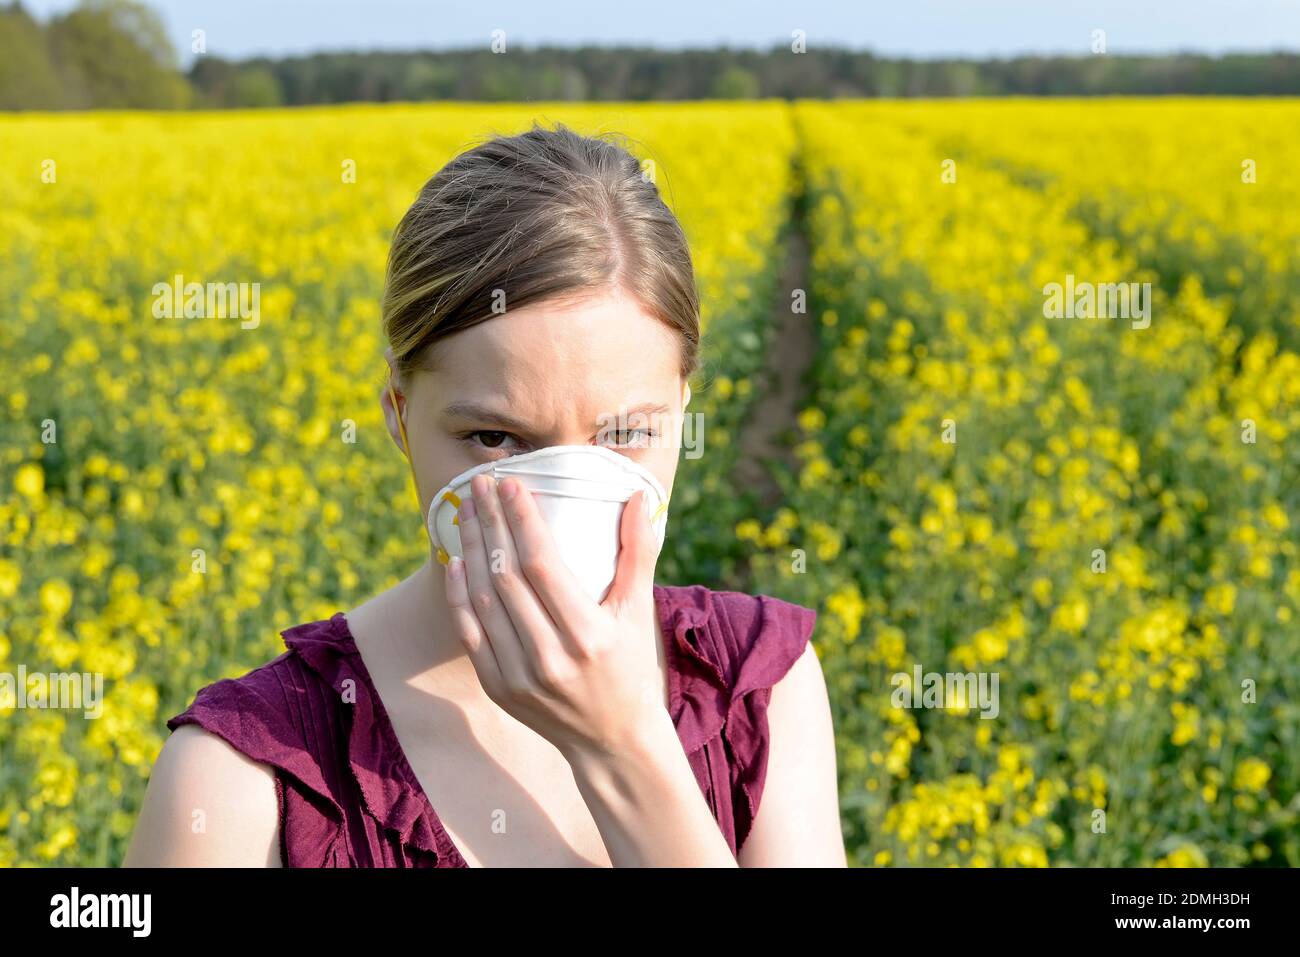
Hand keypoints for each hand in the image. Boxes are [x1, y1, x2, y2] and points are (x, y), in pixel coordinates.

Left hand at [442, 472, 667, 760]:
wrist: (610, 739)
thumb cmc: (629, 664)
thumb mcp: (639, 610)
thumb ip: (638, 551)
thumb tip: (637, 495)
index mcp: (588, 634)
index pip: (542, 564)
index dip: (522, 520)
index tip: (511, 484)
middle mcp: (550, 657)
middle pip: (506, 575)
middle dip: (490, 522)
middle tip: (480, 484)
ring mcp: (519, 675)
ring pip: (482, 599)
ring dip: (470, 549)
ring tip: (467, 511)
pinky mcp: (498, 687)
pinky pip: (469, 631)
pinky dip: (459, 594)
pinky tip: (456, 560)